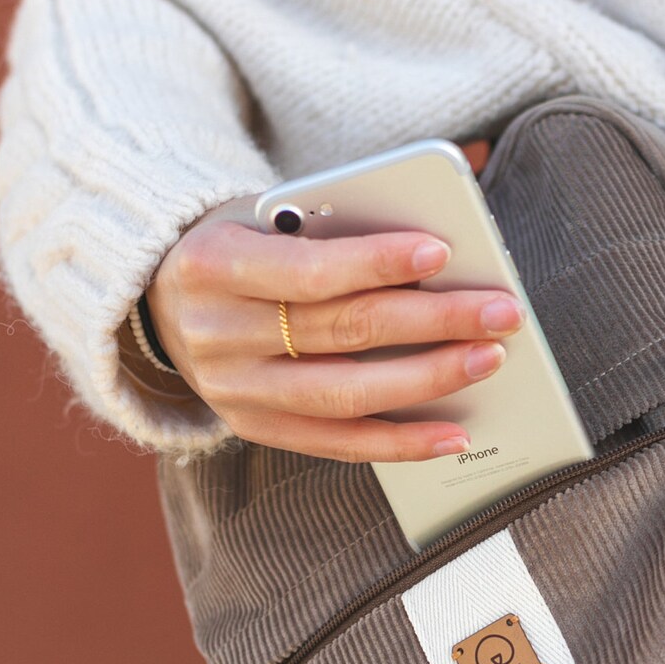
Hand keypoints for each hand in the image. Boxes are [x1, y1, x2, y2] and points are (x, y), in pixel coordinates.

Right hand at [144, 141, 518, 460]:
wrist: (165, 300)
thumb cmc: (243, 244)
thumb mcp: (266, 218)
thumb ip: (333, 227)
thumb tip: (440, 241)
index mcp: (214, 266)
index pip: (309, 270)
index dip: (377, 263)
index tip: (441, 253)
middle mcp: (217, 335)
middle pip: (341, 331)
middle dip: (432, 321)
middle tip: (500, 311)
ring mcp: (233, 390)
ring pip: (346, 394)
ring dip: (429, 379)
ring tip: (489, 359)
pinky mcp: (254, 428)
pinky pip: (337, 445)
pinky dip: (401, 442)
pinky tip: (453, 433)